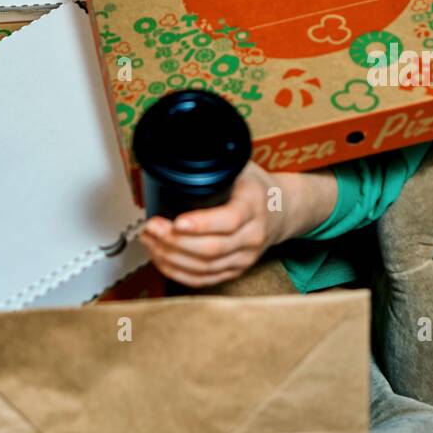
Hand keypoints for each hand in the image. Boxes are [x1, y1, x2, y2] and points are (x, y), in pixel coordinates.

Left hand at [140, 162, 285, 287]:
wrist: (282, 210)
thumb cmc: (255, 186)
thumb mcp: (241, 168)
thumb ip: (217, 165)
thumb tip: (181, 152)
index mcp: (253, 206)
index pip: (229, 220)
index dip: (200, 224)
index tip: (176, 220)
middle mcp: (252, 236)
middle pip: (211, 249)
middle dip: (175, 241)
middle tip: (151, 228)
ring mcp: (245, 257)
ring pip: (205, 268)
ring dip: (171, 257)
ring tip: (149, 241)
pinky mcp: (236, 271)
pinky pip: (205, 279)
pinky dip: (179, 273)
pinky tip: (162, 260)